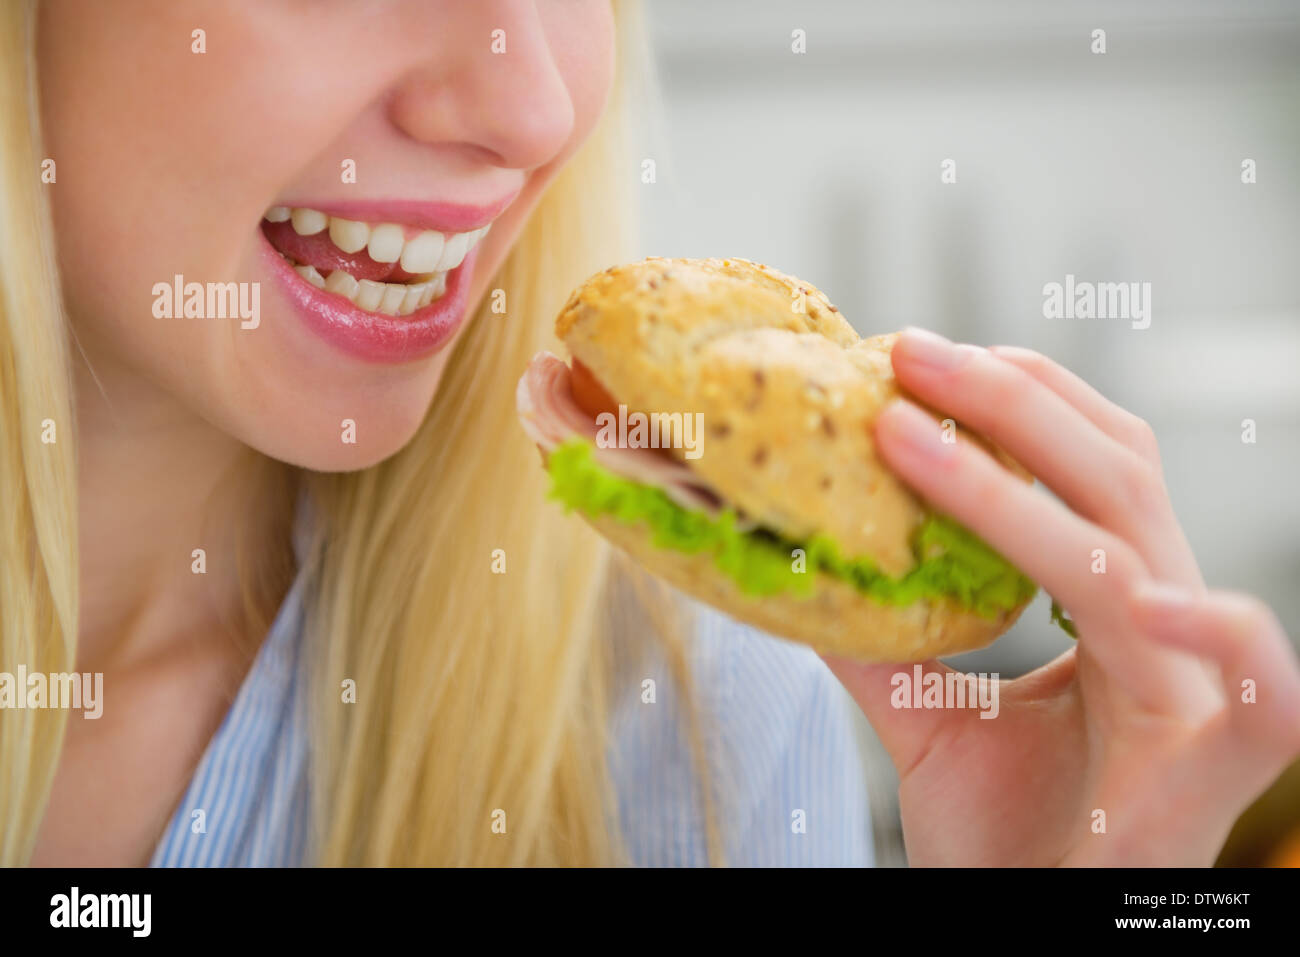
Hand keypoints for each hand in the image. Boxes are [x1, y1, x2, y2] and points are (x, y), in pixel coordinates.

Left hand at [823, 327, 1299, 865]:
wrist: (1028, 932)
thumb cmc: (1006, 837)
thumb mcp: (930, 719)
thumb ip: (882, 643)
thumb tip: (806, 566)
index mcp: (1118, 603)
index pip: (1090, 463)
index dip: (1017, 400)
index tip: (920, 361)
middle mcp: (1167, 623)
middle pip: (1112, 471)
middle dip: (1008, 400)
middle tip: (908, 352)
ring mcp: (1199, 682)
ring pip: (1125, 550)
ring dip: (1016, 482)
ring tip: (910, 429)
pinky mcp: (1217, 754)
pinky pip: (1244, 668)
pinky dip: (1203, 621)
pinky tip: (1136, 593)